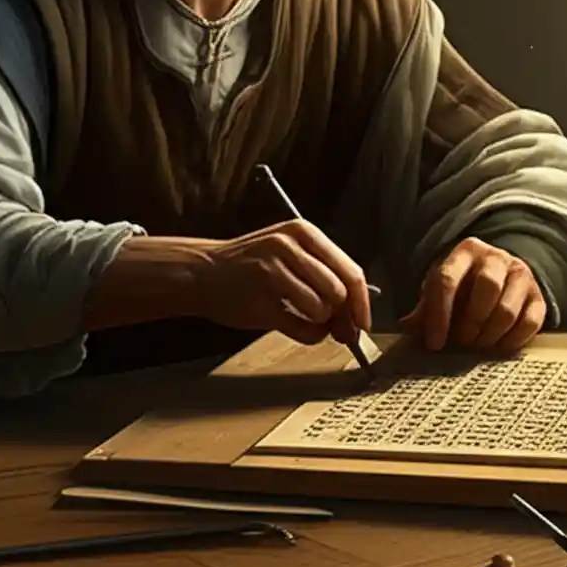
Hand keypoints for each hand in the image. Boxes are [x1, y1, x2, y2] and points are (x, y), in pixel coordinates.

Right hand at [195, 219, 370, 345]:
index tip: (364, 322)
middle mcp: (288, 247)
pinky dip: (306, 334)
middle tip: (336, 328)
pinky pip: (301, 328)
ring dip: (319, 322)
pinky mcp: (259, 299)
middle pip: (339, 292)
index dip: (362, 302)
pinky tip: (293, 324)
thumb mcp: (289, 253)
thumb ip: (323, 274)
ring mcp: (272, 271)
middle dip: (342, 316)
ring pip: (322, 309)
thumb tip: (356, 314)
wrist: (202, 273)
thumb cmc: (251, 266)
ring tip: (302, 315)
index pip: (350, 270)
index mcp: (302, 232)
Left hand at [399, 237, 546, 353]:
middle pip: (486, 288)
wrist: (501, 275)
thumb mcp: (441, 291)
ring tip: (478, 346)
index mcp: (464, 252)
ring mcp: (520, 274)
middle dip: (470, 323)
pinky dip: (512, 341)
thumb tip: (406, 327)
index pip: (447, 279)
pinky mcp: (538, 296)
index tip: (434, 344)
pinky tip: (498, 348)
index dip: (439, 315)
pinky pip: (530, 322)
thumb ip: (424, 309)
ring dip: (489, 335)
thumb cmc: (463, 287)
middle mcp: (495, 257)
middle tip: (461, 343)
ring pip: (507, 309)